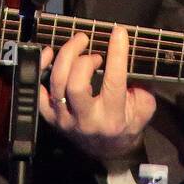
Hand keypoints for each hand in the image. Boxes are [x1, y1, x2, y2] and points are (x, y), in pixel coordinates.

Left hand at [38, 26, 156, 161]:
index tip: (119, 33)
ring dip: (65, 57)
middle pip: (76, 85)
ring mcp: (65, 119)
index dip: (117, 54)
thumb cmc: (127, 124)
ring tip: (78, 42)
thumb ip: (141, 85)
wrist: (107, 151)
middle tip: (91, 44)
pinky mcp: (51, 117)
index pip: (114, 81)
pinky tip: (50, 54)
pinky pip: (38, 92)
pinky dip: (41, 69)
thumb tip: (129, 58)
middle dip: (83, 58)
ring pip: (57, 85)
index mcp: (113, 117)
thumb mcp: (144, 108)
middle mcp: (86, 120)